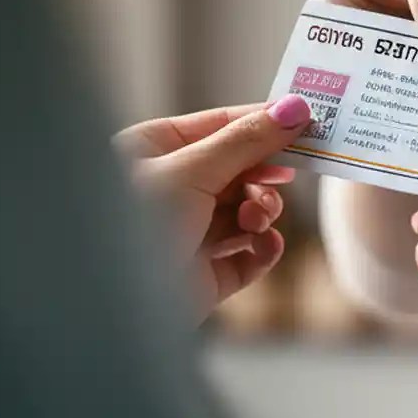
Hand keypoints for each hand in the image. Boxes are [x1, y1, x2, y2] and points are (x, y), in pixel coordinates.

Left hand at [113, 97, 311, 317]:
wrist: (106, 310)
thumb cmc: (130, 225)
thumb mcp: (190, 171)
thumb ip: (246, 140)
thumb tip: (296, 107)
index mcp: (153, 152)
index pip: (221, 125)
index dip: (265, 122)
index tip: (310, 119)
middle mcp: (171, 189)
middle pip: (239, 168)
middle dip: (264, 173)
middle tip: (291, 173)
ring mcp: (189, 234)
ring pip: (248, 210)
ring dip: (263, 210)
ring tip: (257, 218)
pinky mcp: (205, 276)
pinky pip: (250, 255)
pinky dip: (264, 247)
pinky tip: (264, 243)